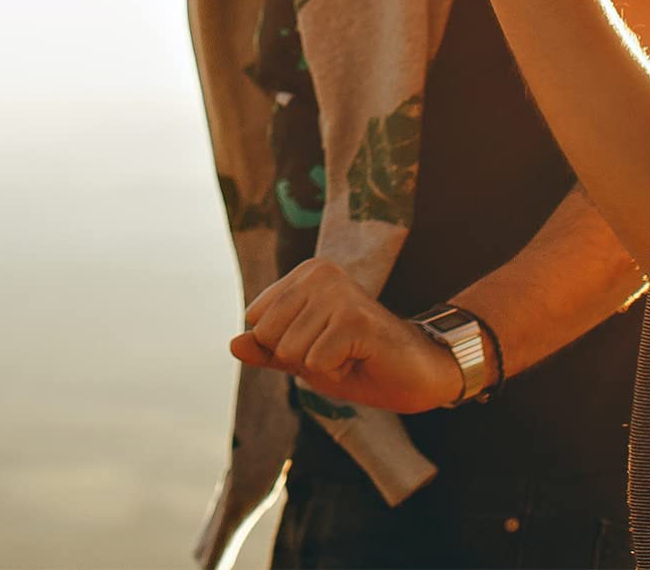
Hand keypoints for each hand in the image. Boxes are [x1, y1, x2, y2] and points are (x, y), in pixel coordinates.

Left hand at [230, 258, 463, 413]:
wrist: (417, 374)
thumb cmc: (358, 362)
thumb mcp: (304, 357)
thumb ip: (267, 350)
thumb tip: (232, 343)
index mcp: (304, 274)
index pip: (257, 322)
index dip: (283, 347)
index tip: (319, 342)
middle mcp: (319, 274)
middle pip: (269, 336)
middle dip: (299, 358)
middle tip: (336, 351)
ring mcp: (338, 293)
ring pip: (291, 351)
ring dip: (320, 367)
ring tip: (349, 354)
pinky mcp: (354, 319)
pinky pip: (316, 364)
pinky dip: (337, 374)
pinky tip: (360, 360)